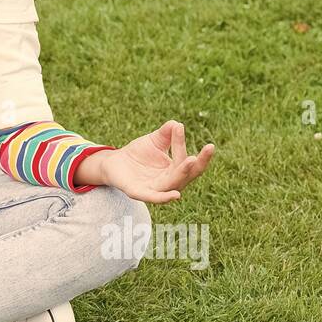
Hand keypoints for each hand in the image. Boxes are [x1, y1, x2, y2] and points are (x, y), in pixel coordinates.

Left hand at [93, 120, 213, 204]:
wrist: (114, 162)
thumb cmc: (139, 153)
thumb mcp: (155, 141)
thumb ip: (166, 133)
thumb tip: (177, 124)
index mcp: (175, 170)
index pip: (187, 160)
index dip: (188, 147)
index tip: (186, 131)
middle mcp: (168, 183)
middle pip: (187, 175)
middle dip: (197, 164)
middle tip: (206, 150)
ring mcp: (154, 189)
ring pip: (172, 184)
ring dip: (182, 173)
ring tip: (191, 160)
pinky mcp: (138, 193)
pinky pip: (153, 198)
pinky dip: (164, 198)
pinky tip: (175, 195)